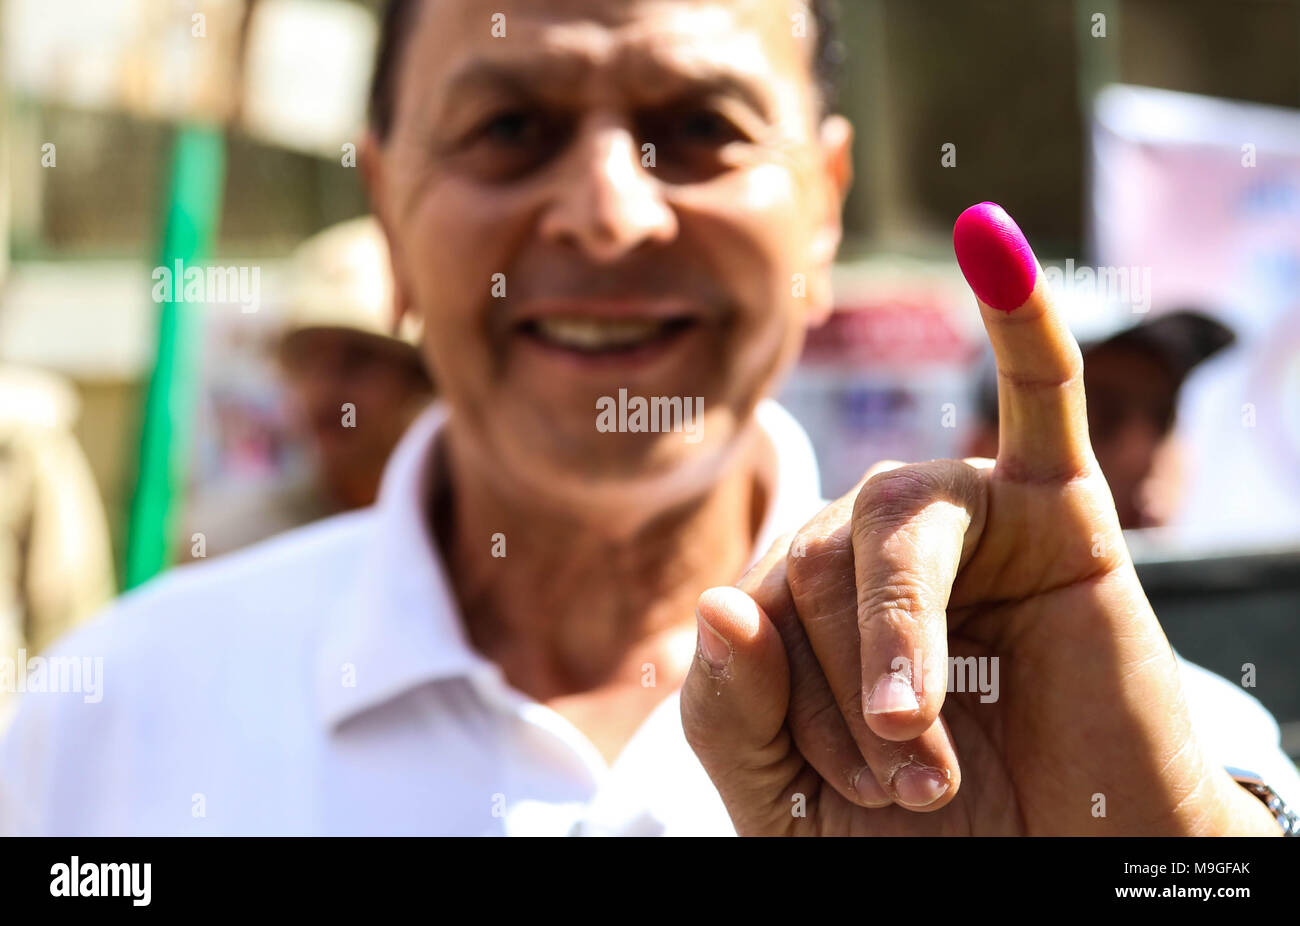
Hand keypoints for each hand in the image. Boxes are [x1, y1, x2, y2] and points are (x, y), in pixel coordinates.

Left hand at [681, 202, 1278, 835]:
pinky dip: (1021, 319)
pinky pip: (1042, 396)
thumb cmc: (924, 840)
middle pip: (812, 558)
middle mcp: (875, 543)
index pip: (751, 602)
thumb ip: (727, 711)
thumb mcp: (784, 796)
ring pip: (888, 521)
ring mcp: (966, 518)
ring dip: (892, 645)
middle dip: (842, 694)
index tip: (845, 793)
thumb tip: (718, 601)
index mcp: (805, 600)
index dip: (784, 705)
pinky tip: (994, 243)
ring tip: (917, 746)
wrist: (1059, 872)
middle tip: (908, 787)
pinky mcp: (1059, 512)